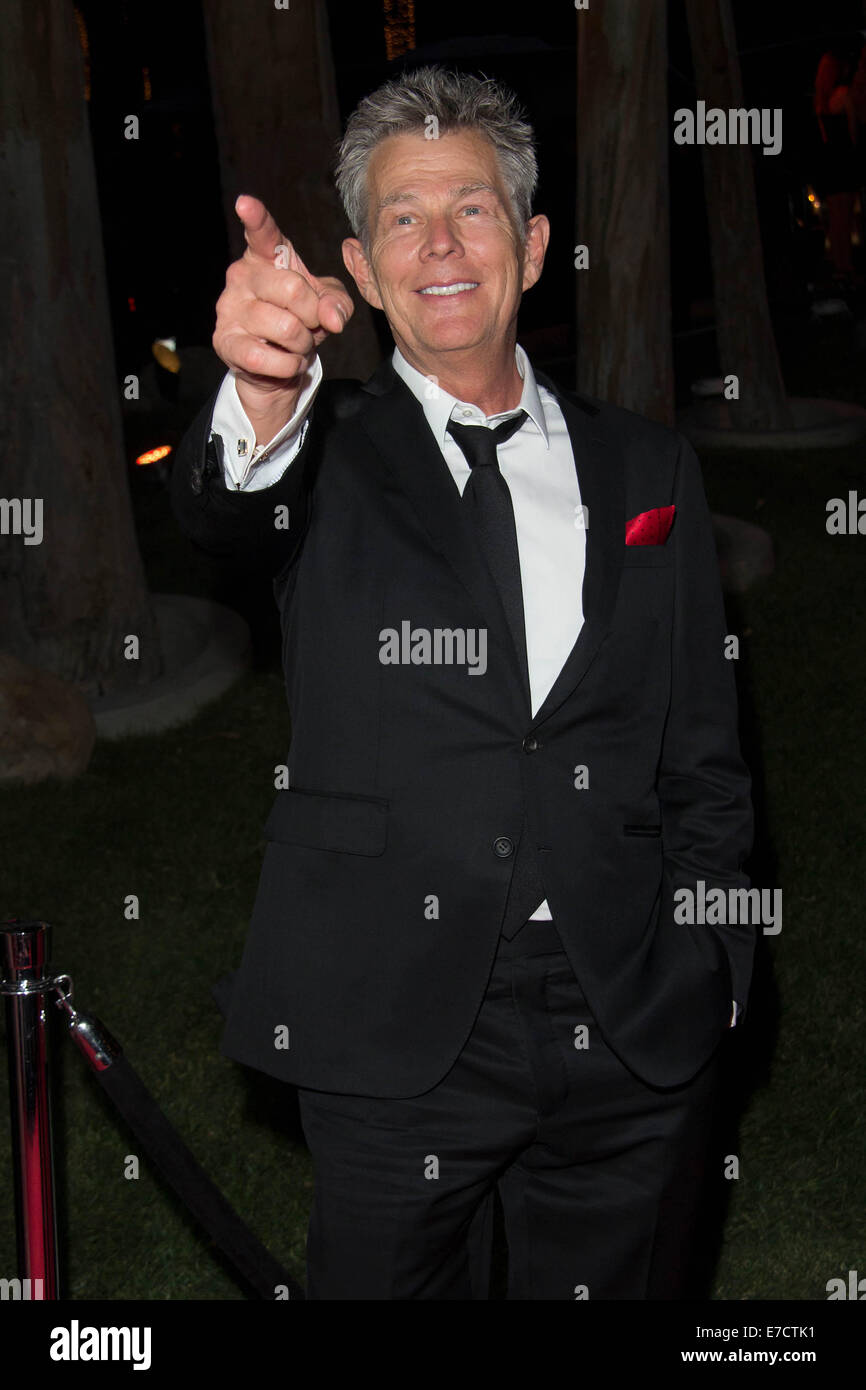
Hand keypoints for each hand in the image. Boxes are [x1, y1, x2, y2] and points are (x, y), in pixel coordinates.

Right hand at [213, 194, 353, 435]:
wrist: (277, 367)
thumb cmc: (300, 322)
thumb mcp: (327, 305)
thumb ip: (337, 302)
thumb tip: (331, 318)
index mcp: (265, 258)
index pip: (262, 234)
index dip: (256, 219)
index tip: (245, 203)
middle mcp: (241, 277)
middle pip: (292, 289)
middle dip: (313, 316)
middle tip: (309, 326)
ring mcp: (229, 309)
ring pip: (286, 327)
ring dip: (302, 345)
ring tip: (296, 345)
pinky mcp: (226, 343)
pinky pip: (267, 358)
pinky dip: (289, 366)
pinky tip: (285, 362)